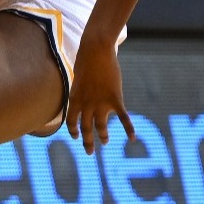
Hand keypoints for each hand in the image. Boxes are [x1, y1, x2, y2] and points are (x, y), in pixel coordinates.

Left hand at [66, 38, 132, 154]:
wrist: (96, 50)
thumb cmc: (87, 60)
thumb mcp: (78, 78)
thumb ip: (80, 91)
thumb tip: (82, 97)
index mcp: (75, 99)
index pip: (71, 121)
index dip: (73, 131)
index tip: (76, 137)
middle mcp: (86, 105)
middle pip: (86, 128)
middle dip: (87, 142)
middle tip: (89, 152)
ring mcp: (100, 103)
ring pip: (101, 126)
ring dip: (103, 136)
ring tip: (105, 142)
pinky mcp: (115, 99)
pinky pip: (123, 118)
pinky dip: (129, 129)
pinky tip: (132, 138)